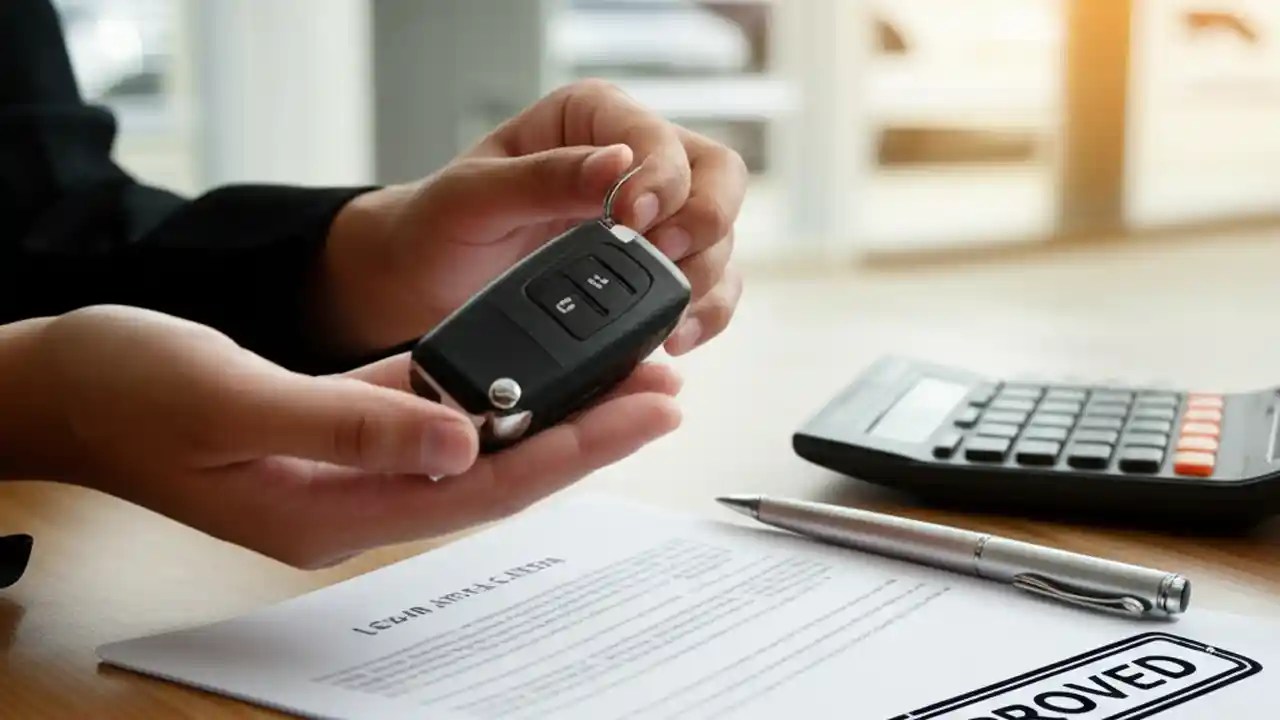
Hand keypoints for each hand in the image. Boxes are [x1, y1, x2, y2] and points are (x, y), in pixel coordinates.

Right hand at [3, 306, 679, 567]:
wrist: (61, 381)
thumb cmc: (125, 392)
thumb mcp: (230, 404)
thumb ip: (350, 425)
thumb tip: (464, 438)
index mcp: (329, 514)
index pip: (481, 489)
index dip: (572, 450)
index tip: (647, 410)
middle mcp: (352, 499)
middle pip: (495, 471)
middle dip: (584, 432)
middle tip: (664, 390)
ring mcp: (347, 465)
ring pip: (473, 440)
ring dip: (547, 408)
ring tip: (621, 374)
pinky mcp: (338, 424)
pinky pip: (431, 410)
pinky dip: (488, 387)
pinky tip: (533, 365)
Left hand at [321, 79, 745, 357]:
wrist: (422, 287)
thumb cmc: (438, 228)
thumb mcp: (473, 196)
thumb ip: (544, 178)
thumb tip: (617, 164)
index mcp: (593, 121)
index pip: (662, 139)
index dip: (661, 180)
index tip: (632, 221)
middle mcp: (634, 163)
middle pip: (717, 182)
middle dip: (702, 229)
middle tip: (665, 266)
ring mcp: (651, 222)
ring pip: (719, 240)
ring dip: (706, 282)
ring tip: (668, 322)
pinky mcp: (652, 274)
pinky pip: (709, 289)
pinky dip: (703, 315)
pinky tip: (672, 339)